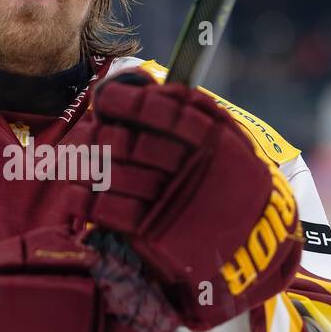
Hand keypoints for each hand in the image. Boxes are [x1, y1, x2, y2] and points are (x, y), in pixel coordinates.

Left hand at [63, 71, 302, 328]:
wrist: (258, 246)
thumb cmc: (236, 187)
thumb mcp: (231, 143)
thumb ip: (196, 114)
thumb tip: (149, 85)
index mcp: (210, 140)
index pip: (159, 110)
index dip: (124, 101)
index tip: (105, 98)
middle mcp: (188, 167)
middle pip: (127, 143)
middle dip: (98, 137)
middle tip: (83, 134)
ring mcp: (170, 201)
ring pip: (113, 174)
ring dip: (85, 167)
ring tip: (72, 163)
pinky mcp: (155, 233)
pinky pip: (111, 211)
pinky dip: (86, 202)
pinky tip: (75, 196)